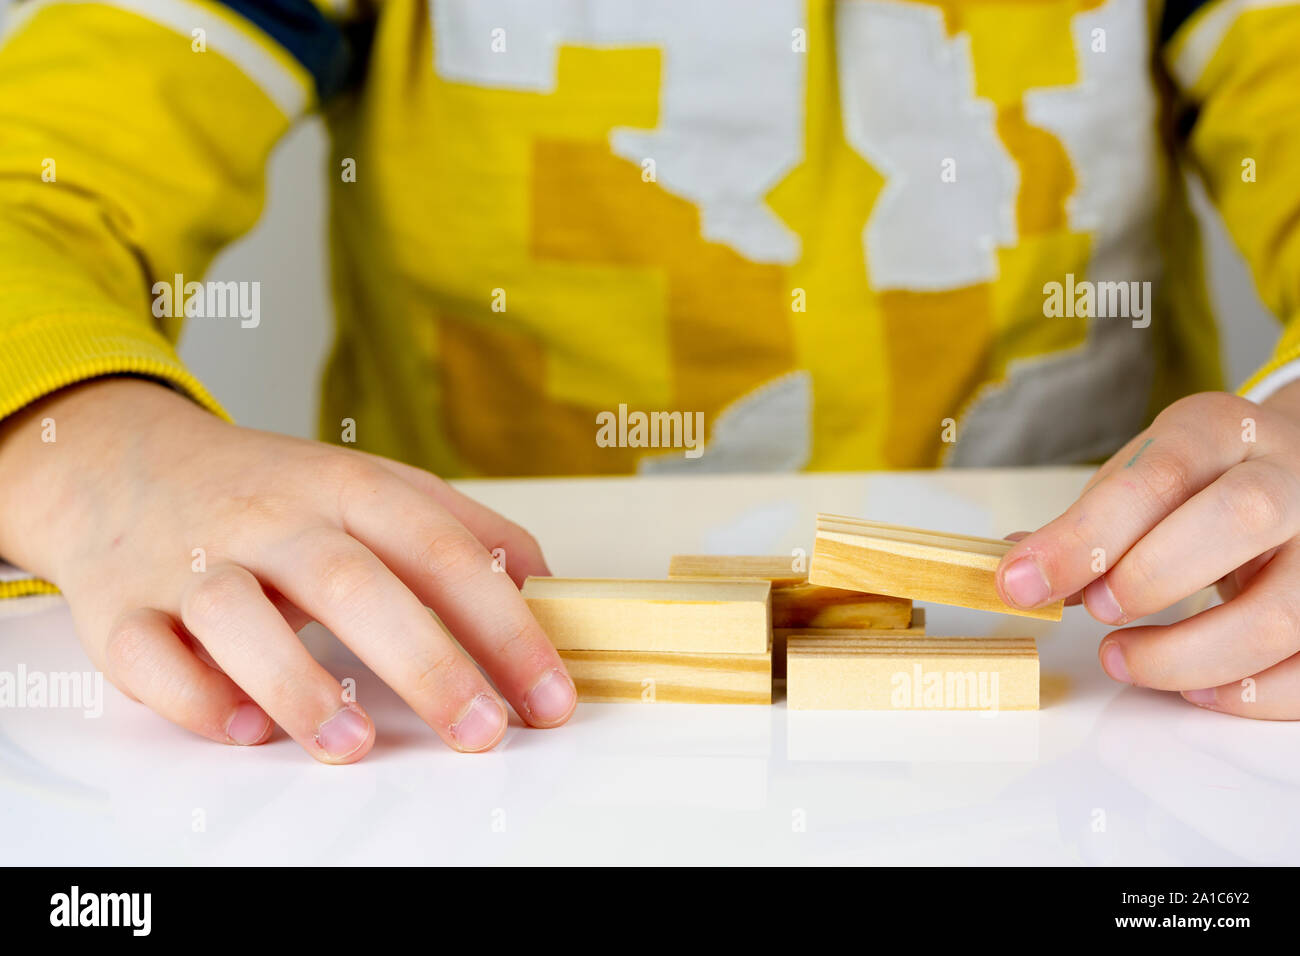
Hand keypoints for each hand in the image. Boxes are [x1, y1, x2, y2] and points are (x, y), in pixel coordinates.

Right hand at [0, 378, 575, 760]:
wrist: (123, 462)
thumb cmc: (270, 491)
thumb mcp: (372, 484)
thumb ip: (460, 528)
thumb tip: (545, 587)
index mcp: (347, 488)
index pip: (442, 552)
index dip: (505, 626)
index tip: (548, 696)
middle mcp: (273, 520)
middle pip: (354, 584)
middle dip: (426, 664)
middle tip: (480, 732)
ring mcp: (191, 561)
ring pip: (238, 617)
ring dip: (297, 686)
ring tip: (355, 746)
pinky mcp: (120, 607)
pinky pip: (147, 655)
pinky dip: (192, 696)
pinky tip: (243, 729)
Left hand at [995, 388, 1299, 719]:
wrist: (1297, 468)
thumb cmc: (1205, 480)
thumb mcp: (1144, 474)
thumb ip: (1088, 523)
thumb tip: (1015, 570)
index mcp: (1224, 432)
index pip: (1158, 475)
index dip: (1085, 536)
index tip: (1022, 583)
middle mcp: (1293, 479)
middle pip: (1240, 518)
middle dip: (1152, 576)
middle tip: (1098, 609)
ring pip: (1283, 612)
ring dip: (1189, 654)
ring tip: (1123, 658)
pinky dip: (1247, 693)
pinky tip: (1194, 690)